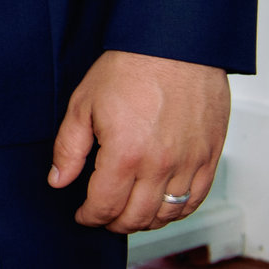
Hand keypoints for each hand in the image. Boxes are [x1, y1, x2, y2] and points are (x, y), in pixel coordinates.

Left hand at [49, 50, 230, 232]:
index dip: (89, 217)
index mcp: (125, 155)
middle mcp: (161, 166)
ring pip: (167, 214)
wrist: (175, 45)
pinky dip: (177, 211)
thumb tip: (58, 181)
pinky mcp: (210, 157)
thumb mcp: (83, 104)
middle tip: (103, 216)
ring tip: (129, 212)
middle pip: (136, 218)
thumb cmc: (130, 68)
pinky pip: (196, 199)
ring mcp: (189, 164)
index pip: (104, 206)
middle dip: (114, 223)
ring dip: (145, 221)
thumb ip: (69, 148)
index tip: (83, 215)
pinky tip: (162, 205)